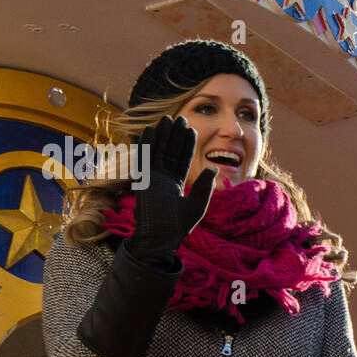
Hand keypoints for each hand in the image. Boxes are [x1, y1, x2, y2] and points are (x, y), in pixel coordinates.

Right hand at [125, 116, 215, 261]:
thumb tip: (213, 169)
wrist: (160, 238)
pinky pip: (145, 157)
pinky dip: (147, 144)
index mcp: (175, 184)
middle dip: (174, 135)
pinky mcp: (143, 179)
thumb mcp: (198, 204)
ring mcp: (152, 178)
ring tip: (167, 119)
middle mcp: (163, 178)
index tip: (191, 130)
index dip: (186, 145)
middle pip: (170, 151)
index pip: (182, 159)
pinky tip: (150, 130)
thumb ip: (205, 186)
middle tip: (179, 117)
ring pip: (158, 151)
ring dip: (162, 135)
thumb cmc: (179, 226)